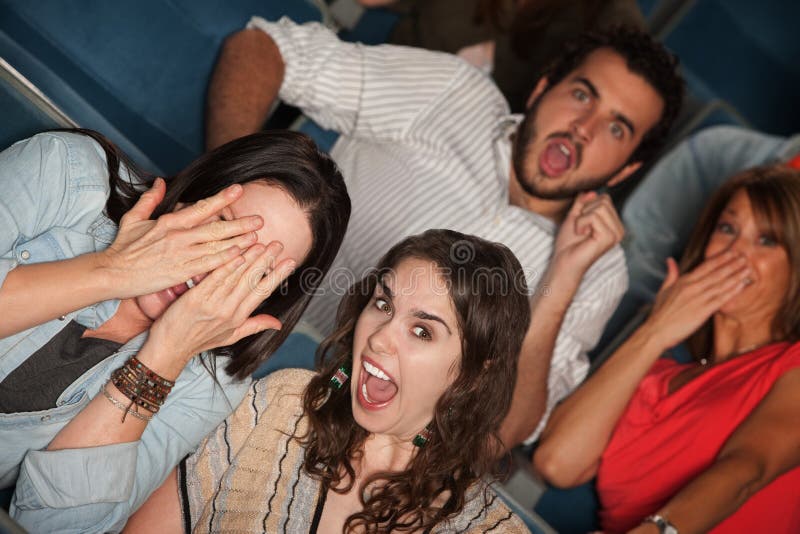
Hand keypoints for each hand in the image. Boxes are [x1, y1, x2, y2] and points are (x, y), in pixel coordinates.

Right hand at [98, 179, 262, 298]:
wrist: (111, 273)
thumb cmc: (122, 248)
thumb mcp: (133, 219)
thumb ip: (150, 200)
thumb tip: (160, 182)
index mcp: (170, 222)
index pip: (201, 208)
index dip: (221, 199)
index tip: (238, 190)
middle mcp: (179, 237)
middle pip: (215, 228)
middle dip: (239, 223)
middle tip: (260, 219)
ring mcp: (181, 255)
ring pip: (216, 247)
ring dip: (238, 242)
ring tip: (256, 237)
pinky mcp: (181, 272)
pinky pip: (208, 265)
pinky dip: (224, 260)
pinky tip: (238, 256)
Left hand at [148, 240, 295, 367]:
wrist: (170, 349)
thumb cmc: (198, 341)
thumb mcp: (231, 336)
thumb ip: (255, 325)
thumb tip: (278, 323)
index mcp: (238, 317)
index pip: (262, 292)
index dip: (277, 276)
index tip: (290, 262)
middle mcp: (229, 311)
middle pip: (252, 281)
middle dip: (267, 261)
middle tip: (278, 244)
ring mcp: (213, 304)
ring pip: (236, 277)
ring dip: (250, 258)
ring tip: (262, 243)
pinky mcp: (196, 299)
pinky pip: (215, 278)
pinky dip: (227, 265)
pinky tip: (237, 252)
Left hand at [553, 192, 624, 280]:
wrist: (563, 261)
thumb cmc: (568, 243)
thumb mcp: (574, 217)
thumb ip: (582, 203)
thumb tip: (591, 191)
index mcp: (613, 224)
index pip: (605, 199)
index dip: (586, 206)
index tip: (581, 223)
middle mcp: (619, 229)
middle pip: (604, 200)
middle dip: (585, 211)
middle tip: (581, 228)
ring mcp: (616, 234)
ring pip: (600, 207)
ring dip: (582, 218)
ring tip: (581, 232)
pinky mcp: (609, 237)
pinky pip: (594, 216)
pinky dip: (581, 223)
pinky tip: (582, 235)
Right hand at [644, 252, 750, 348]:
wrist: (657, 330)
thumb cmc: (660, 313)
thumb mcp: (663, 289)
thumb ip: (671, 274)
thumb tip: (670, 260)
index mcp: (684, 281)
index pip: (705, 267)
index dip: (720, 259)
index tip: (731, 253)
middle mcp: (692, 287)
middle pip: (716, 273)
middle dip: (731, 264)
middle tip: (745, 257)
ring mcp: (698, 299)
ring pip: (721, 284)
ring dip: (735, 276)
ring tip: (747, 269)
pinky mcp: (702, 311)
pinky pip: (720, 299)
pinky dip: (732, 291)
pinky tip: (741, 285)